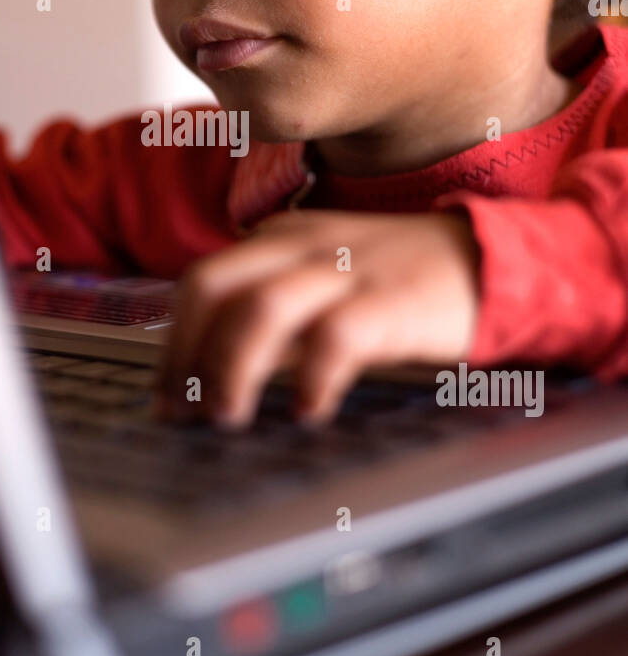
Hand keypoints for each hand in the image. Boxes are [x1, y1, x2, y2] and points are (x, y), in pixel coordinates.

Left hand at [155, 209, 480, 429]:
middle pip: (213, 284)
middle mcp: (304, 245)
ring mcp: (347, 269)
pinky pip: (335, 336)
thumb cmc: (399, 282)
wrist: (490, 260)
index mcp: (282, 237)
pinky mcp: (390, 300)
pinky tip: (308, 413)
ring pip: (261, 308)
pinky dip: (311, 379)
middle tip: (184, 411)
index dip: (173, 342)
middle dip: (185, 353)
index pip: (202, 281)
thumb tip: (213, 376)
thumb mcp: (325, 280)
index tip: (166, 395)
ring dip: (232, 368)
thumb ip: (273, 313)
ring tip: (230, 418)